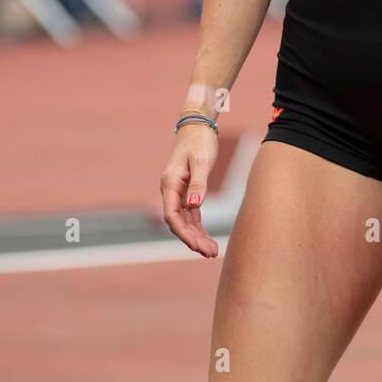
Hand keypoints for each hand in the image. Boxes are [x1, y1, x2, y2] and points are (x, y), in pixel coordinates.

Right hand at [159, 125, 220, 257]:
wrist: (197, 127)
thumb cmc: (200, 142)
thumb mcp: (201, 161)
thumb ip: (198, 184)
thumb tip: (194, 206)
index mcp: (170, 183)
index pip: (172, 215)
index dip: (183, 233)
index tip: (196, 246)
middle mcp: (170, 190)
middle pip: (178, 222)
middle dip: (192, 240)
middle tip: (210, 253)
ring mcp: (178, 192)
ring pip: (185, 221)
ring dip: (196, 237)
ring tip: (211, 252)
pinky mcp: (187, 192)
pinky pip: (191, 215)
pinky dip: (198, 228)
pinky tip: (208, 240)